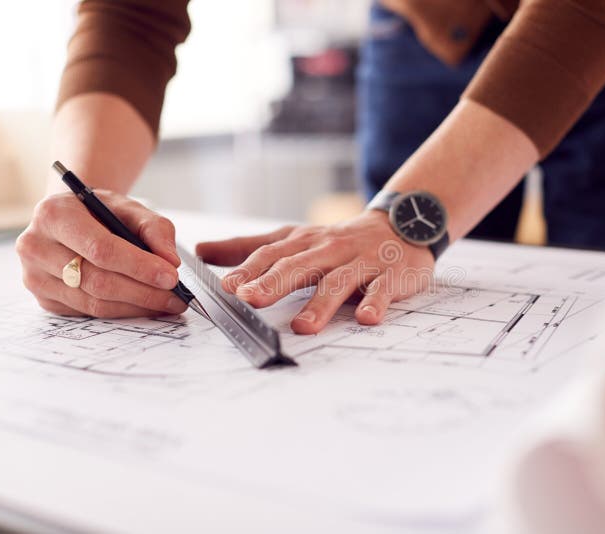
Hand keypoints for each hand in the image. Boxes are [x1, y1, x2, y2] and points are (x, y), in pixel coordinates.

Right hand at [16, 191, 187, 317]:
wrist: (73, 220)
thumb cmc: (100, 212)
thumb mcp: (129, 207)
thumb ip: (155, 228)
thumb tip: (171, 262)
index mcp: (53, 214)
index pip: (100, 248)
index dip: (138, 266)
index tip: (171, 277)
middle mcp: (35, 246)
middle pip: (97, 280)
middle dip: (143, 292)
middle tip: (176, 297)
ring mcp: (35, 277)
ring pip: (94, 302)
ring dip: (136, 307)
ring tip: (167, 304)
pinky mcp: (45, 299)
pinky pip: (88, 312)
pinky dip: (122, 312)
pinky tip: (144, 306)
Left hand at [196, 210, 434, 333]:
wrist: (402, 225)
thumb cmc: (339, 241)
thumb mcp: (295, 238)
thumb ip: (250, 247)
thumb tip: (202, 251)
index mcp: (304, 243)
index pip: (272, 255)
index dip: (250, 270)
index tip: (228, 288)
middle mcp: (329, 250)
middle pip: (299, 266)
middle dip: (275, 283)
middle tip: (252, 300)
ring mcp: (361, 262)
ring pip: (338, 282)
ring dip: (321, 304)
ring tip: (303, 326)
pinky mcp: (390, 275)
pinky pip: (382, 290)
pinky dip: (375, 302)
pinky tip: (367, 318)